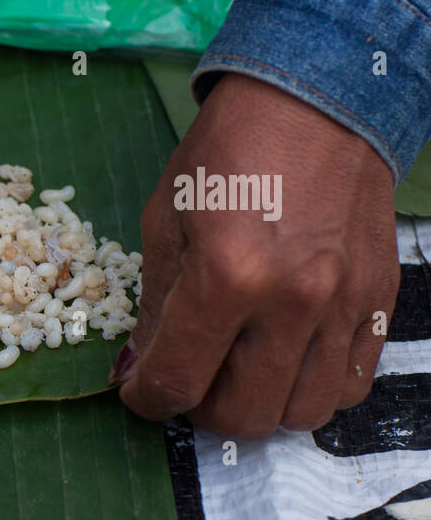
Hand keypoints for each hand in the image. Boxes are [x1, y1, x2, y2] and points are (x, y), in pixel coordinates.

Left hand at [116, 73, 398, 437]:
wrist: (316, 102)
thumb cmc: (226, 155)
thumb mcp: (165, 223)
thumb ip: (154, 307)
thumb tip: (139, 370)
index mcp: (226, 277)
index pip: (178, 381)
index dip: (147, 400)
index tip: (140, 392)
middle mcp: (293, 301)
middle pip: (245, 417)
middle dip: (202, 410)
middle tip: (189, 379)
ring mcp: (345, 305)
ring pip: (303, 413)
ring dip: (261, 406)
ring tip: (238, 372)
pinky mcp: (381, 299)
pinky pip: (353, 383)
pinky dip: (313, 389)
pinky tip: (286, 360)